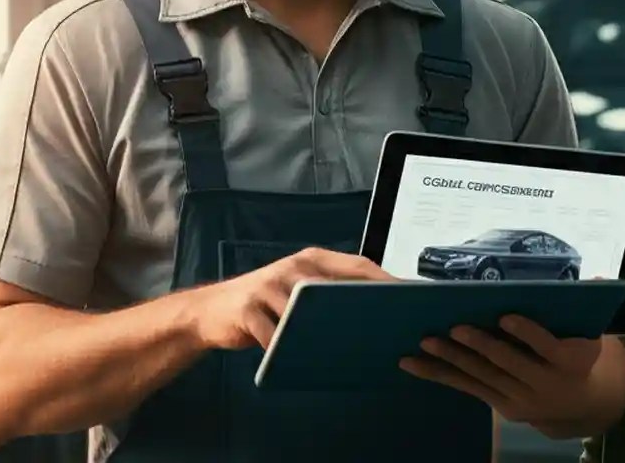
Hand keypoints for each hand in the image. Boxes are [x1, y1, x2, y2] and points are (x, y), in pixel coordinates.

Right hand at [191, 247, 394, 350]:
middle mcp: (293, 269)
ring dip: (331, 332)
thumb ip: (326, 295)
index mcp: (310, 261)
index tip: (414, 298)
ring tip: (356, 349)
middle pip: (340, 285)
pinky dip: (291, 350)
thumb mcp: (296, 292)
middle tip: (395, 326)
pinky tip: (305, 363)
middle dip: (369, 305)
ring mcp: (270, 287)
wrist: (210, 312)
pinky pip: (277, 336)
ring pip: (309, 311)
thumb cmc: (263, 304)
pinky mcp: (249, 310)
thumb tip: (373, 314)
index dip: (387, 280)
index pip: (358, 266)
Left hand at [399, 315, 606, 433]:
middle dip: (480, 345)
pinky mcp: (500, 405)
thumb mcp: (589, 332)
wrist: (580, 403)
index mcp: (569, 363)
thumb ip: (588, 305)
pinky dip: (438, 374)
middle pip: (507, 363)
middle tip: (455, 326)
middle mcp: (544, 385)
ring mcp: (520, 399)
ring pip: (481, 376)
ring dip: (452, 358)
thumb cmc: (577, 353)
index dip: (527, 333)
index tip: (506, 316)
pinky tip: (412, 363)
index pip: (546, 347)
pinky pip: (465, 387)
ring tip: (427, 341)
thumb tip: (599, 280)